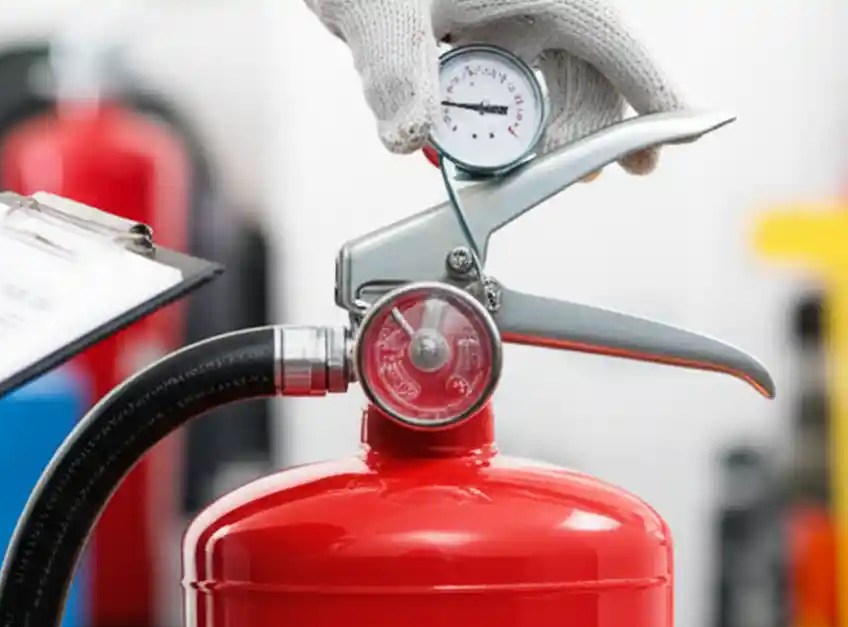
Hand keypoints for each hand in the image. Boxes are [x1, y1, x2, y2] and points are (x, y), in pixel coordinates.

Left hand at [303, 0, 685, 174]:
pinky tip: (493, 151)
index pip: (608, 39)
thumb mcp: (380, 10)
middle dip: (593, 127)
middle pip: (584, 72)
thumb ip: (394, 70)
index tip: (680, 130)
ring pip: (549, 84)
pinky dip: (505, 122)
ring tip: (545, 171)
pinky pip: (508, 86)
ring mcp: (499, 21)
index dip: (649, 87)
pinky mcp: (471, 38)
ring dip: (548, 131)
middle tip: (595, 175)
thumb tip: (406, 136)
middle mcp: (523, 4)